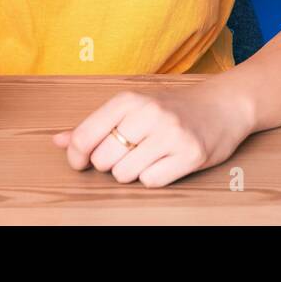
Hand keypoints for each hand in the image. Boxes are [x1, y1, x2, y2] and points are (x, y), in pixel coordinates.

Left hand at [51, 82, 254, 186]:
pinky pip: (151, 182)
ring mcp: (171, 134)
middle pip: (104, 160)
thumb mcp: (130, 108)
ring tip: (147, 156)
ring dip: (131, 172)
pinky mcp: (190, 155)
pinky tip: (164, 162)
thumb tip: (57, 142)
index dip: (77, 156)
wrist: (223, 105)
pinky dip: (153, 177)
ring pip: (125, 174)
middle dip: (110, 163)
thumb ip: (93, 126)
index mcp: (129, 100)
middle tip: (127, 152)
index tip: (81, 161)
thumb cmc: (170, 108)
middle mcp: (149, 114)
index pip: (85, 137)